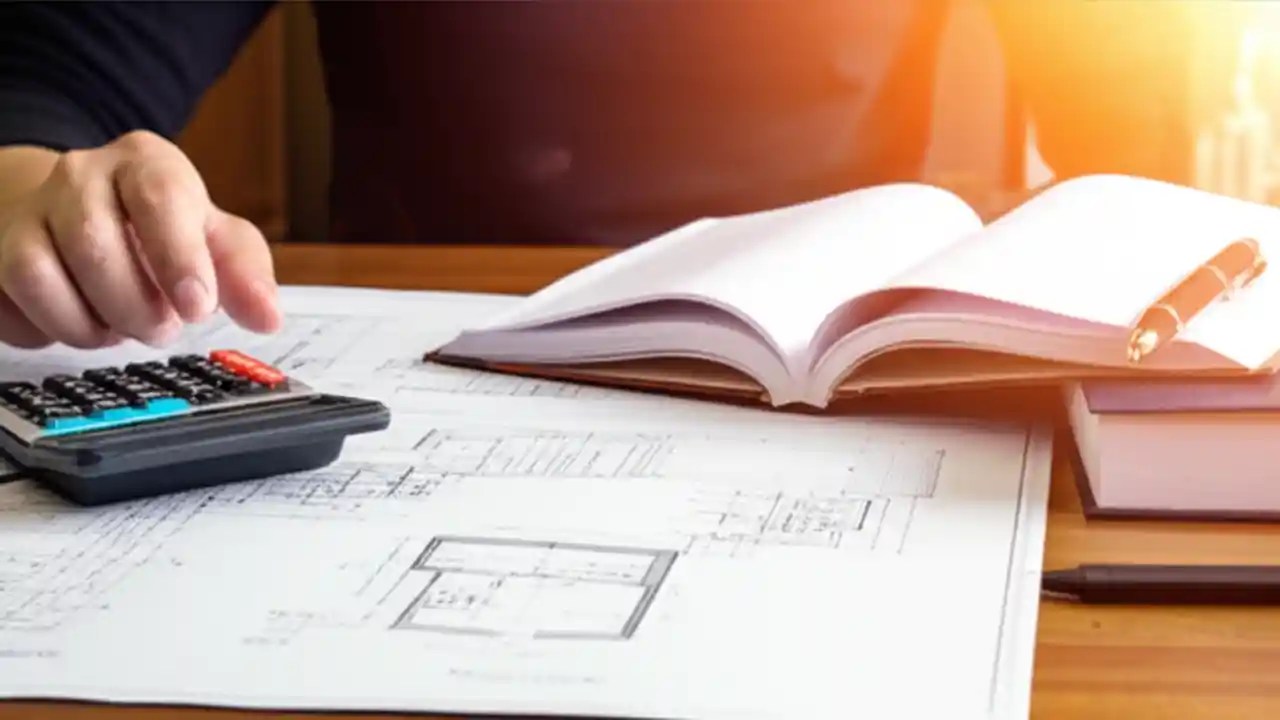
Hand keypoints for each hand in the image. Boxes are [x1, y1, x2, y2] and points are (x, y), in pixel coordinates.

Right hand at [0, 130, 281, 348]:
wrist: (82, 213)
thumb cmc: (159, 228)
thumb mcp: (216, 240)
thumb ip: (245, 275)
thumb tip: (267, 318)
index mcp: (145, 162)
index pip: (159, 196)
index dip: (178, 255)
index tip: (197, 305)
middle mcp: (79, 176)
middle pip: (94, 244)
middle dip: (134, 305)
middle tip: (161, 327)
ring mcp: (26, 211)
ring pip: (37, 275)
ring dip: (86, 323)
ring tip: (118, 325)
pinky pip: (7, 302)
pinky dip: (45, 329)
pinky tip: (76, 321)